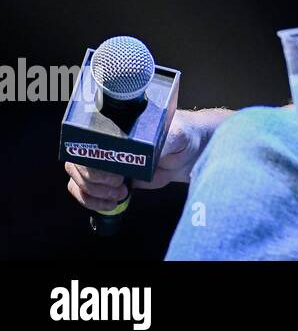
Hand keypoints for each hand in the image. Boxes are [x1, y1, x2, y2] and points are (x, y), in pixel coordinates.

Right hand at [64, 108, 207, 211]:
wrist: (188, 153)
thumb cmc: (180, 135)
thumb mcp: (175, 135)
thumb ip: (159, 141)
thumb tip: (143, 151)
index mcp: (116, 125)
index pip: (87, 141)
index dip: (94, 161)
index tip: (115, 174)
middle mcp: (105, 143)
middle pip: (77, 163)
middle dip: (94, 181)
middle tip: (119, 185)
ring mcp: (104, 162)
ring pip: (77, 179)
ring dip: (92, 193)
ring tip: (118, 196)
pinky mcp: (108, 179)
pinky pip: (84, 191)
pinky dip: (91, 201)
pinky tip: (110, 205)